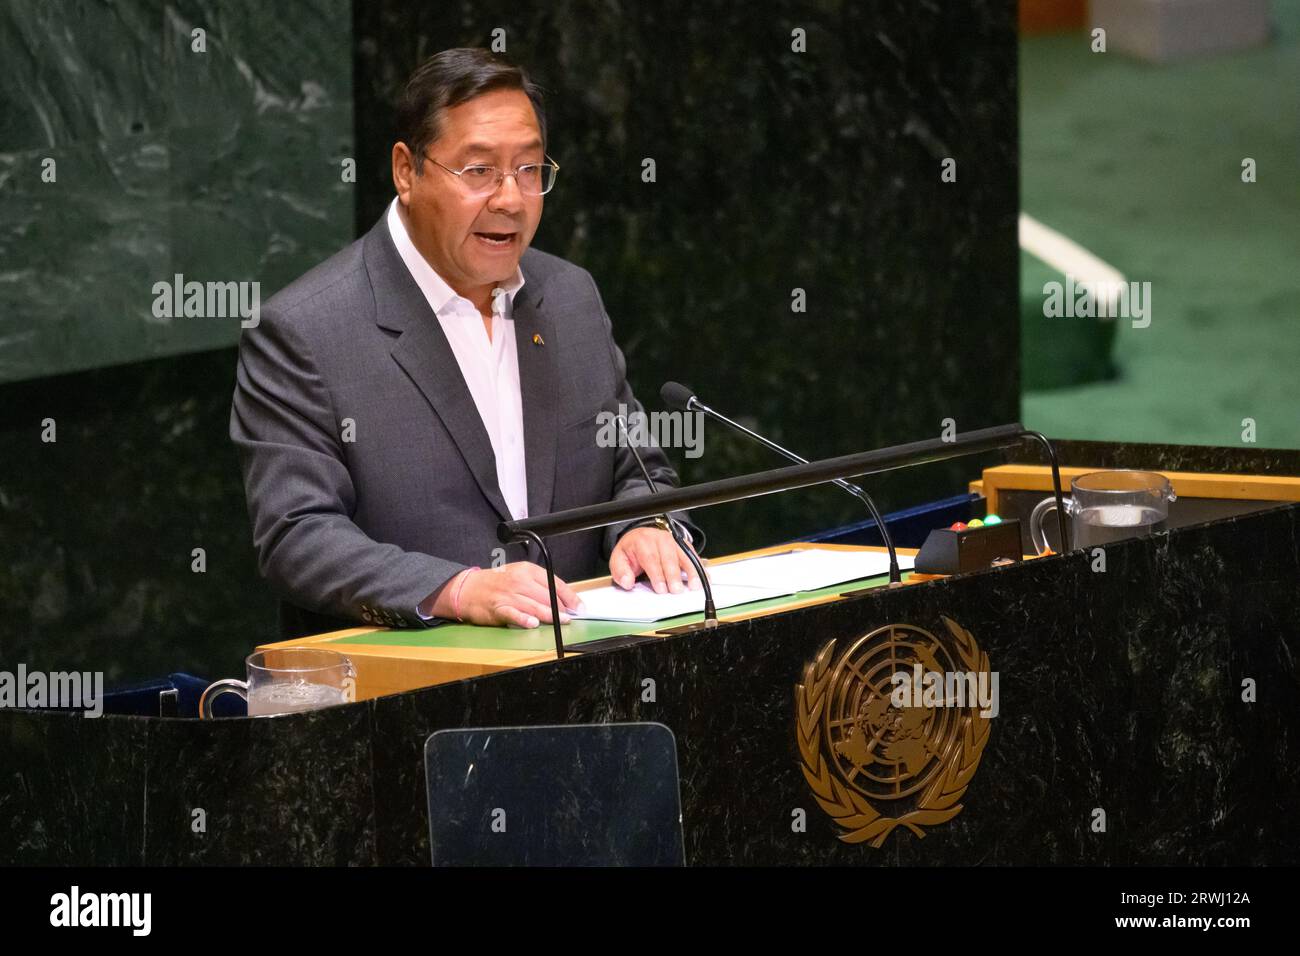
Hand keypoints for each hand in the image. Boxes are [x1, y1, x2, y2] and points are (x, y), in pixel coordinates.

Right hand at [440, 562, 583, 628]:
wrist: (468, 589)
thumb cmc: (497, 583)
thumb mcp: (519, 575)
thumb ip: (539, 585)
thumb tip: (563, 600)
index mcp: (527, 570)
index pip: (554, 582)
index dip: (569, 596)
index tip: (579, 607)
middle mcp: (519, 581)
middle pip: (546, 596)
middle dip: (562, 608)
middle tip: (572, 618)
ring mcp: (508, 594)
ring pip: (534, 606)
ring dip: (550, 615)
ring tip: (561, 622)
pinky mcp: (498, 608)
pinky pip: (514, 614)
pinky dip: (524, 619)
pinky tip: (533, 624)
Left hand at [609, 527, 701, 593]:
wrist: (640, 536)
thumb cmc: (631, 550)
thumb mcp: (618, 559)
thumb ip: (620, 571)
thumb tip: (627, 582)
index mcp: (642, 541)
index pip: (650, 558)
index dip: (656, 574)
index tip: (660, 588)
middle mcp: (659, 538)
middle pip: (668, 557)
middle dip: (673, 575)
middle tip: (676, 590)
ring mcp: (673, 540)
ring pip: (683, 555)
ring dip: (690, 571)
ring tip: (694, 585)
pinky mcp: (683, 544)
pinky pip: (692, 555)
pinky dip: (699, 567)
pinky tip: (703, 578)